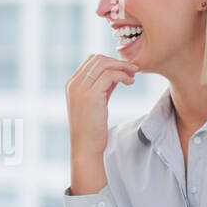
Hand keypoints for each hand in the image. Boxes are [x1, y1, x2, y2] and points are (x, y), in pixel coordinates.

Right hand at [66, 54, 137, 193]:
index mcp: (72, 84)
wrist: (86, 148)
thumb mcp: (96, 103)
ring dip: (122, 67)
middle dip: (117, 62)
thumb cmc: (92, 129)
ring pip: (103, 64)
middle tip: (133, 70)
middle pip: (97, 59)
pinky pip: (109, 75)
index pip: (92, 61)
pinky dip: (122, 75)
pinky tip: (130, 82)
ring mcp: (80, 89)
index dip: (111, 62)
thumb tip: (117, 74)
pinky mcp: (90, 96)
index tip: (125, 69)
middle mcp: (73, 84)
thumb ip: (103, 87)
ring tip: (133, 75)